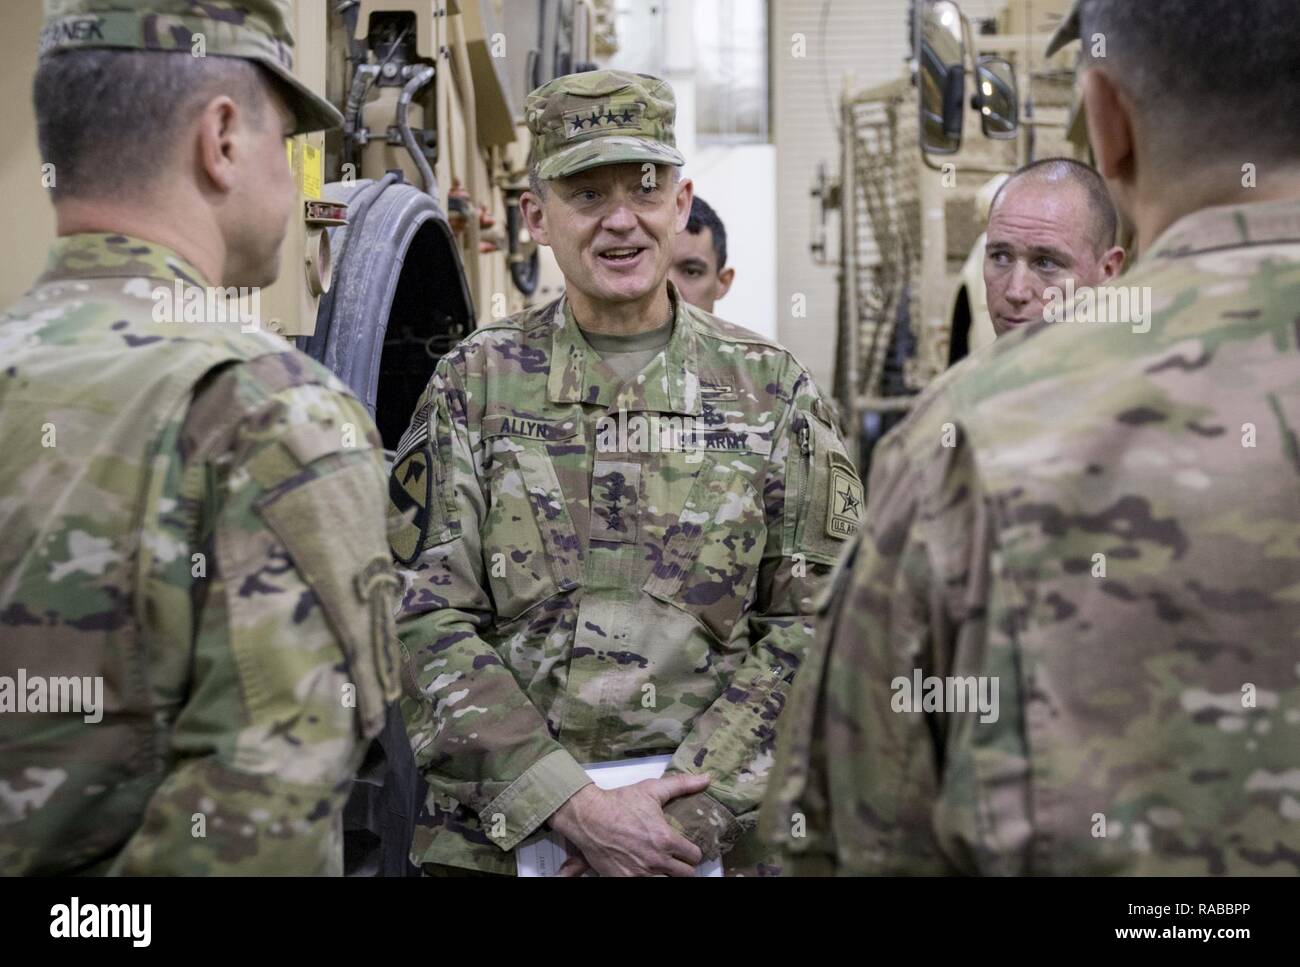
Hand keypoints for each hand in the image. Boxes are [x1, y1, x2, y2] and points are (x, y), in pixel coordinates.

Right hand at [548, 772, 710, 876]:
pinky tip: (644, 871)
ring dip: (666, 875)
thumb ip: (682, 784)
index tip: (687, 849)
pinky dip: (647, 879)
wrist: (589, 816)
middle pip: (686, 875)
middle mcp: (655, 861)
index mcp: (665, 840)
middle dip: (684, 867)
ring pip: (667, 883)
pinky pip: (644, 886)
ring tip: (662, 866)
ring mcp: (639, 874)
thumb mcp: (652, 789)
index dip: (693, 852)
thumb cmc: (620, 802)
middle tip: (677, 860)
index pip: (694, 857)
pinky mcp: (623, 880)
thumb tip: (707, 778)